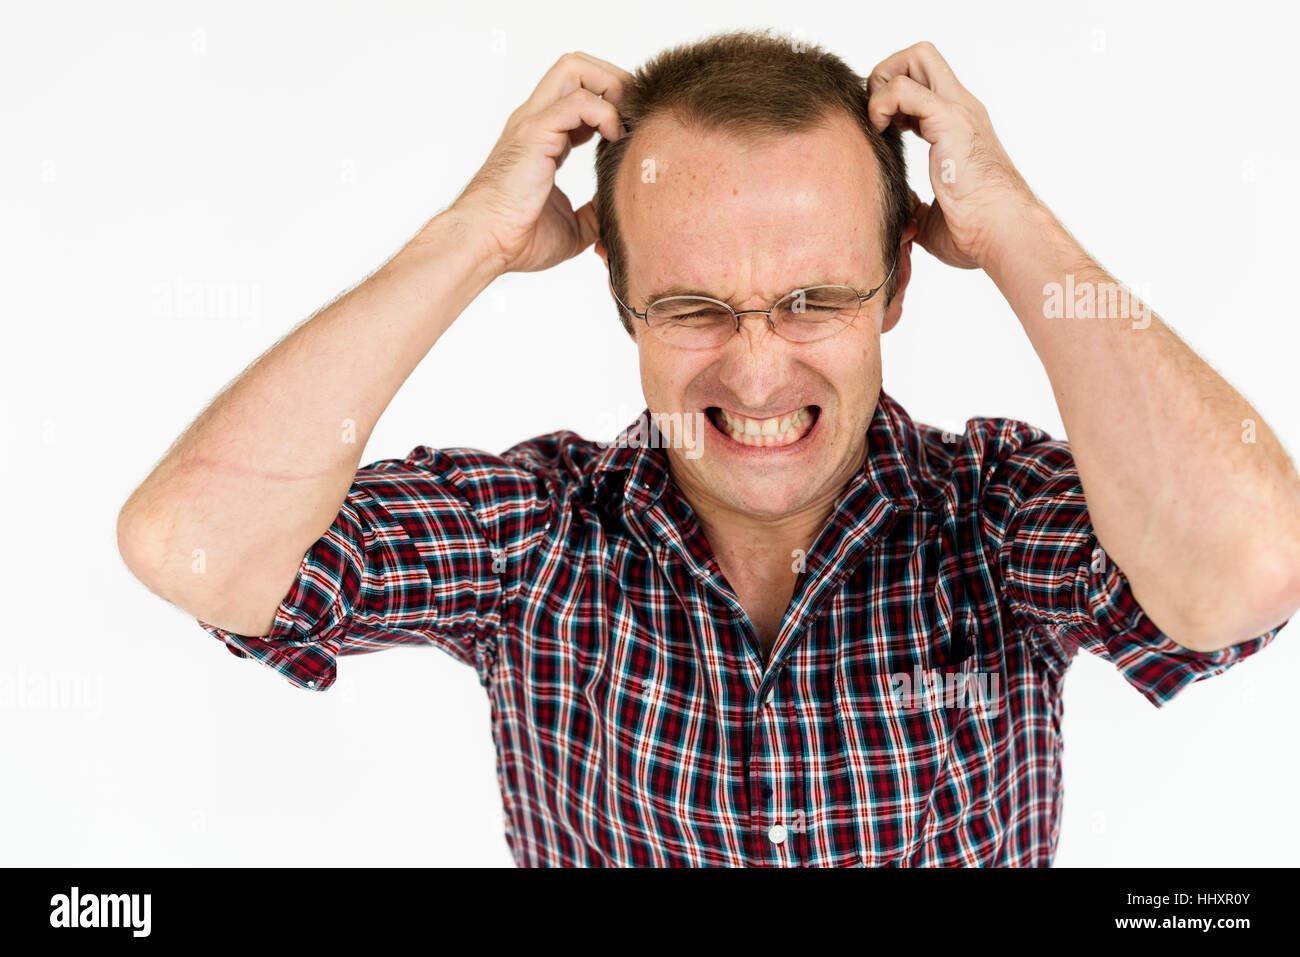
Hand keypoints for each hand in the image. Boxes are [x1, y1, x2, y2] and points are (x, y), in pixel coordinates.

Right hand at [449, 51, 630, 275]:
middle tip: (631, 116)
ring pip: (574, 68)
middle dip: (613, 80)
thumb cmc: (519, 239)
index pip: (578, 93)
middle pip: (576, 66)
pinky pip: (579, 101)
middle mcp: (536, 122)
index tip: (629, 132)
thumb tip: (615, 209)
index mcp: (542, 138)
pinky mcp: (536, 133)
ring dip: (610, 86)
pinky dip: (605, 112)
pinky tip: (613, 137)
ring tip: (623, 123)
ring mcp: (533, 123)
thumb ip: (594, 212)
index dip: (610, 102)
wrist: (487, 245)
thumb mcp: (573, 227)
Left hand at [867, 41, 1040, 270]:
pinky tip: (880, 133)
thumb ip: (916, 205)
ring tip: (878, 124)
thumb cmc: (976, 233)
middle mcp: (961, 110)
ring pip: (916, 57)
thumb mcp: (932, 217)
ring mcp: (958, 112)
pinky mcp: (950, 122)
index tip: (884, 131)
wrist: (1003, 236)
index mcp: (959, 127)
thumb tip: (901, 213)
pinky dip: (881, 103)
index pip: (924, 82)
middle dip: (886, 75)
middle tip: (878, 117)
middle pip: (921, 56)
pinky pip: (903, 89)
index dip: (894, 97)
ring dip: (883, 84)